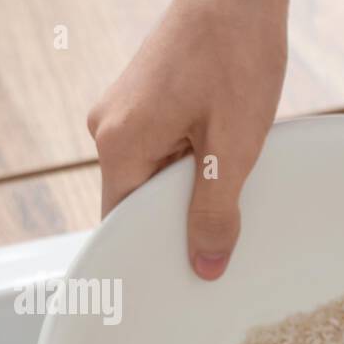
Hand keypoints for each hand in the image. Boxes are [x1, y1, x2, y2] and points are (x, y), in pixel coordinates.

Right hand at [87, 0, 288, 278]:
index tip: (176, 285)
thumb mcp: (234, 149)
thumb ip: (216, 211)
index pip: (120, 225)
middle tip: (220, 251)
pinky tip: (225, 164)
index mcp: (119, 144)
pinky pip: (160, 152)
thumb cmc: (235, 58)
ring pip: (152, 178)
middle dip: (174, 226)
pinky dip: (190, 166)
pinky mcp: (144, 100)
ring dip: (188, 193)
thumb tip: (205, 267)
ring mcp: (122, 111)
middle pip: (135, 204)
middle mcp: (107, 128)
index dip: (149, 255)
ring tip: (230, 197)